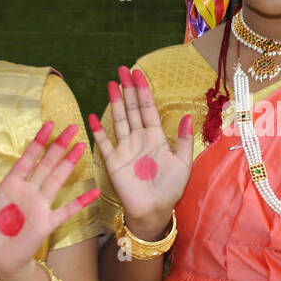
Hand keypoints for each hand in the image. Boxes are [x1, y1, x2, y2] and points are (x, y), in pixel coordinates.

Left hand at [0, 122, 97, 278]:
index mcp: (11, 184)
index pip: (27, 158)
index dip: (38, 142)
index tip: (49, 125)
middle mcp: (29, 191)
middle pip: (46, 164)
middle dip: (58, 146)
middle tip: (72, 128)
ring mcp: (40, 206)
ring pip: (57, 180)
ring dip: (69, 164)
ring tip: (81, 147)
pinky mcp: (47, 223)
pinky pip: (67, 210)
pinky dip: (80, 202)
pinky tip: (93, 192)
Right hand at [89, 66, 192, 238]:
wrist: (154, 211)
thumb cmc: (170, 189)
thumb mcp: (184, 163)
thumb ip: (185, 140)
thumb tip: (188, 115)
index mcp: (157, 138)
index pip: (148, 109)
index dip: (143, 91)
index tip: (138, 73)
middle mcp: (139, 139)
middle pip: (132, 109)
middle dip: (128, 89)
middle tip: (123, 69)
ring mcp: (125, 148)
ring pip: (119, 120)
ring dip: (115, 102)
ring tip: (111, 84)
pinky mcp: (113, 161)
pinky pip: (103, 143)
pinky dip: (98, 130)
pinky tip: (92, 116)